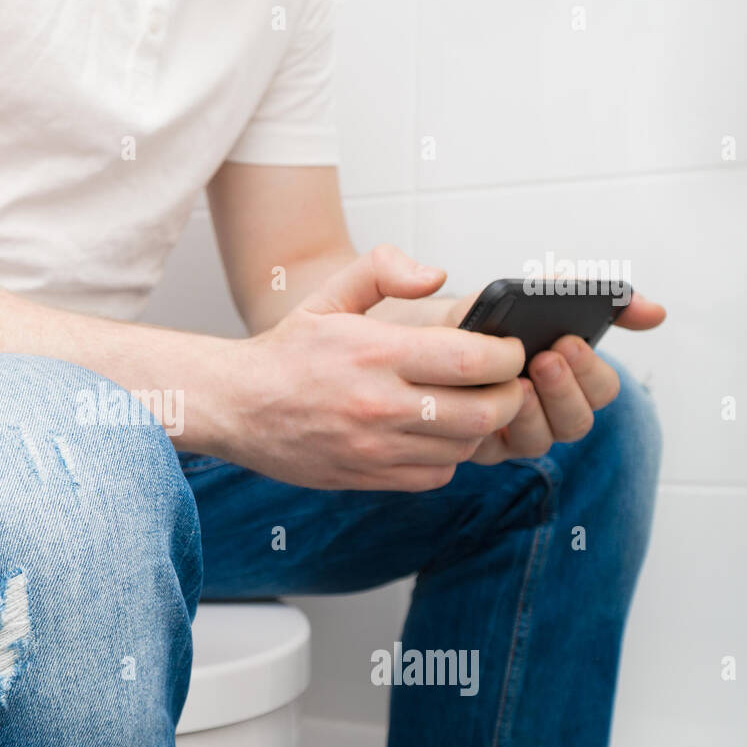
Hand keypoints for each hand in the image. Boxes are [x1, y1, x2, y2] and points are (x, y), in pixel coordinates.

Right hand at [224, 245, 525, 490]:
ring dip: (480, 427)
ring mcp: (375, 447)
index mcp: (377, 353)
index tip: (508, 349)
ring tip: (472, 405)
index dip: (508, 356)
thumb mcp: (329, 296)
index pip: (474, 360)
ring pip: (465, 447)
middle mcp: (380, 404)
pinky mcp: (368, 476)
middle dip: (510, 395)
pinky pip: (436, 475)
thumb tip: (437, 277)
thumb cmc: (288, 352)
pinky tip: (436, 434)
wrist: (236, 406)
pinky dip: (448, 456)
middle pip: (484, 412)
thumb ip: (383, 271)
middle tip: (506, 382)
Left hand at [440, 291, 665, 462]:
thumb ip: (595, 296)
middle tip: (545, 358)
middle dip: (565, 390)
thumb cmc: (493, 320)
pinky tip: (482, 401)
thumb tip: (656, 313)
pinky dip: (491, 428)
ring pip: (540, 440)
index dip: (591, 370)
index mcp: (573, 380)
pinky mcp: (480, 447)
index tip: (569, 341)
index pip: (603, 389)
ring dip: (532, 411)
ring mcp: (516, 434)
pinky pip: (493, 451)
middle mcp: (550, 414)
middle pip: (577, 421)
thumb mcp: (538, 295)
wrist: (430, 336)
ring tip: (516, 381)